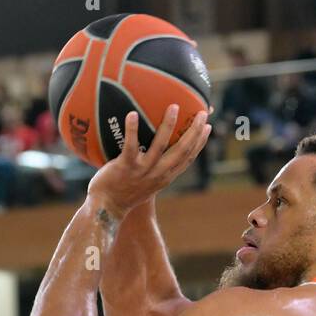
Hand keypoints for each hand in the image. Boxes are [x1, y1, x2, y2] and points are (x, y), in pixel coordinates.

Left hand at [87, 105, 210, 219]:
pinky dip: (132, 129)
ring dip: (168, 125)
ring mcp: (143, 170)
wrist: (108, 208)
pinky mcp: (126, 166)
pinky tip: (132, 114)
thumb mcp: (147, 183)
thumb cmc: (125, 192)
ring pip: (160, 145)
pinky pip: (130, 145)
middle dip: (194, 130)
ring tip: (174, 107)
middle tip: (201, 113)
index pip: (188, 158)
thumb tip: (156, 151)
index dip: (200, 142)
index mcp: (166, 177)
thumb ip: (155, 169)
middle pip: (182, 150)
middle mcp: (158, 173)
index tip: (208, 127)